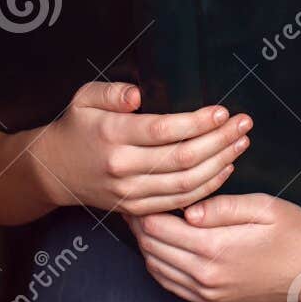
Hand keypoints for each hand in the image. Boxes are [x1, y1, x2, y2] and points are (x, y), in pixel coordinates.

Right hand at [27, 81, 251, 215]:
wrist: (54, 171)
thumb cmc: (76, 126)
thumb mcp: (84, 98)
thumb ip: (111, 92)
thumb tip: (136, 95)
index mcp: (112, 136)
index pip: (164, 131)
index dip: (198, 123)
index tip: (223, 111)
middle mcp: (123, 168)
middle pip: (183, 159)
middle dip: (220, 141)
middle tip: (245, 124)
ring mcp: (131, 193)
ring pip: (187, 184)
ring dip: (221, 163)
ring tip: (242, 143)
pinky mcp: (137, 209)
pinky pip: (179, 201)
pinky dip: (207, 187)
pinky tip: (225, 168)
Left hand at [123, 193, 300, 301]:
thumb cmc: (293, 232)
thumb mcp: (263, 206)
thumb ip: (221, 206)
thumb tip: (187, 210)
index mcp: (214, 248)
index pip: (157, 227)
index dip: (143, 206)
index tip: (142, 187)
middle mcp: (205, 276)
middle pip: (151, 248)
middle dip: (139, 223)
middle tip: (137, 199)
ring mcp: (207, 293)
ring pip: (156, 268)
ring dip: (146, 244)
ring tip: (146, 218)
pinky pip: (171, 285)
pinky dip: (159, 265)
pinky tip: (162, 246)